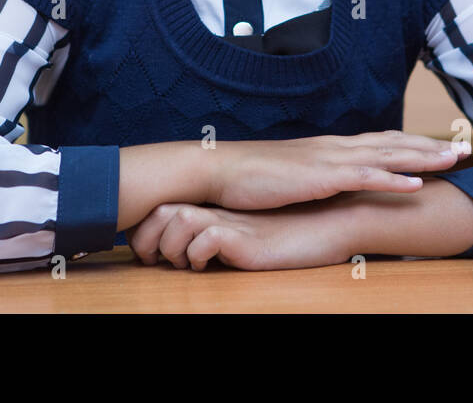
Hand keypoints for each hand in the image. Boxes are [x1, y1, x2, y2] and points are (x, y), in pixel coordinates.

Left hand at [127, 200, 354, 270]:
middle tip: (153, 261)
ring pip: (179, 220)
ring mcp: (231, 221)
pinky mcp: (246, 237)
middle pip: (161, 209)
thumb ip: (220, 238)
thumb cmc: (288, 235)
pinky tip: (206, 266)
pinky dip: (197, 256)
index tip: (145, 253)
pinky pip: (206, 239)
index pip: (162, 206)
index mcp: (214, 208)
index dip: (144, 230)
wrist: (328, 225)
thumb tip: (188, 254)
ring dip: (171, 248)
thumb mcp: (245, 236)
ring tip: (182, 265)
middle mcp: (218, 210)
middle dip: (146, 238)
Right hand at [204, 130, 467, 210]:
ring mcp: (329, 160)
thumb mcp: (289, 176)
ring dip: (423, 157)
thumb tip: (325, 187)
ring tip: (454, 160)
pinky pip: (365, 178)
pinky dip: (394, 179)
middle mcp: (334, 148)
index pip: (377, 141)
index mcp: (328, 148)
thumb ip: (312, 177)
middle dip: (428, 146)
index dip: (409, 143)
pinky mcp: (320, 177)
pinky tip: (417, 184)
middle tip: (462, 148)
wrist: (219, 170)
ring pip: (386, 156)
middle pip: (391, 143)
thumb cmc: (248, 178)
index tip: (437, 146)